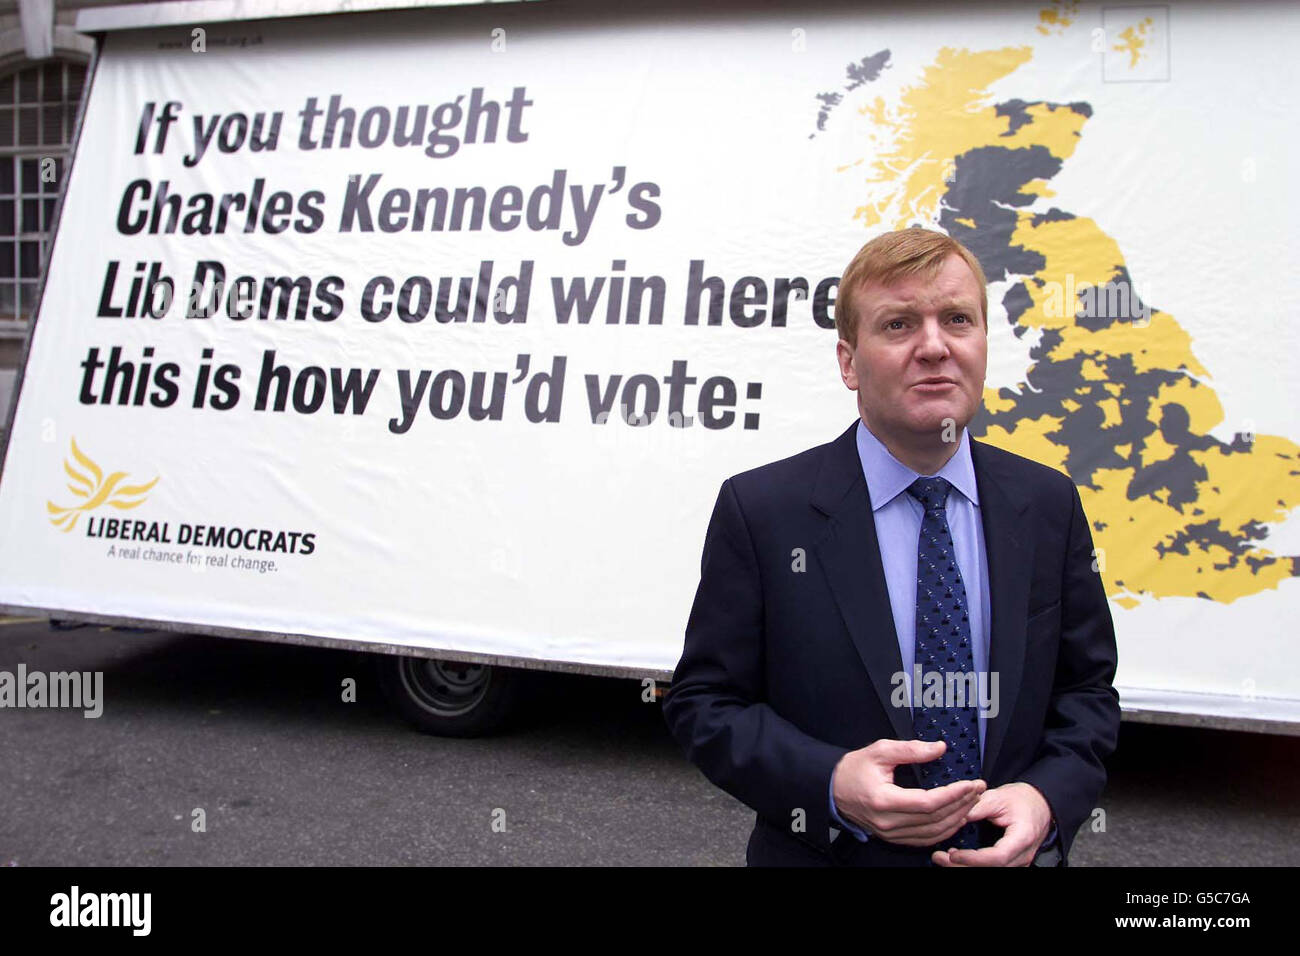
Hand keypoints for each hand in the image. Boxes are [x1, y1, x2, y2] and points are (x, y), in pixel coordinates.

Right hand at [832, 739, 986, 846]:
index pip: (927, 802)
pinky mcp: (893, 837)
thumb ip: (911, 749)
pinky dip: (945, 831)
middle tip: (978, 788)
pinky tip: (956, 819)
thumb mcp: (880, 750)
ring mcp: (891, 833)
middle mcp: (888, 822)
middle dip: (962, 804)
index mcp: (883, 800)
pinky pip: (925, 839)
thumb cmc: (854, 769)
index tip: (969, 783)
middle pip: (934, 819)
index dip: (952, 794)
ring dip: (957, 818)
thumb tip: (939, 748)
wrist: (834, 789)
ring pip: (933, 832)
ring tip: (972, 801)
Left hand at [931, 781, 1052, 866]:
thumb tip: (955, 815)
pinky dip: (973, 866)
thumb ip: (977, 806)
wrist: (1038, 804)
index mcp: (1023, 837)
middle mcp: (1023, 855)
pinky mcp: (1011, 864)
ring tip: (942, 858)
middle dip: (963, 866)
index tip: (953, 853)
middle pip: (992, 869)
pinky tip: (956, 860)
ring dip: (965, 868)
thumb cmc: (1021, 799)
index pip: (998, 856)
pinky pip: (992, 869)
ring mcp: (1019, 862)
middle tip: (938, 857)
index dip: (974, 858)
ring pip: (992, 872)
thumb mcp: (998, 797)